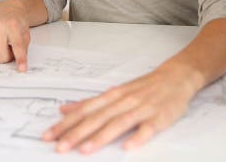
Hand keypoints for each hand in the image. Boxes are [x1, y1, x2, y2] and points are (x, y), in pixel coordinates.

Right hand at [0, 0, 30, 71]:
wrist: (7, 9)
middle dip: (8, 58)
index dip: (20, 59)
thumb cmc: (17, 23)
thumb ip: (23, 48)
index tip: (22, 69)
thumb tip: (20, 64)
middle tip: (10, 51)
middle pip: (2, 56)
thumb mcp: (25, 34)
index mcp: (13, 25)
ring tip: (2, 47)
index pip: (17, 46)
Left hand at [42, 61, 200, 153]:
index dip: (66, 124)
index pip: (84, 111)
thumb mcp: (115, 91)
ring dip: (101, 137)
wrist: (176, 76)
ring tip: (85, 150)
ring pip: (118, 123)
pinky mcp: (159, 117)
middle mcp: (124, 101)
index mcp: (112, 96)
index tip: (49, 135)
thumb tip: (64, 109)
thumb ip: (90, 103)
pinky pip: (147, 128)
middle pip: (97, 118)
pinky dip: (137, 137)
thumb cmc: (144, 86)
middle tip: (59, 146)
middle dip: (77, 133)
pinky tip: (127, 147)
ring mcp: (142, 109)